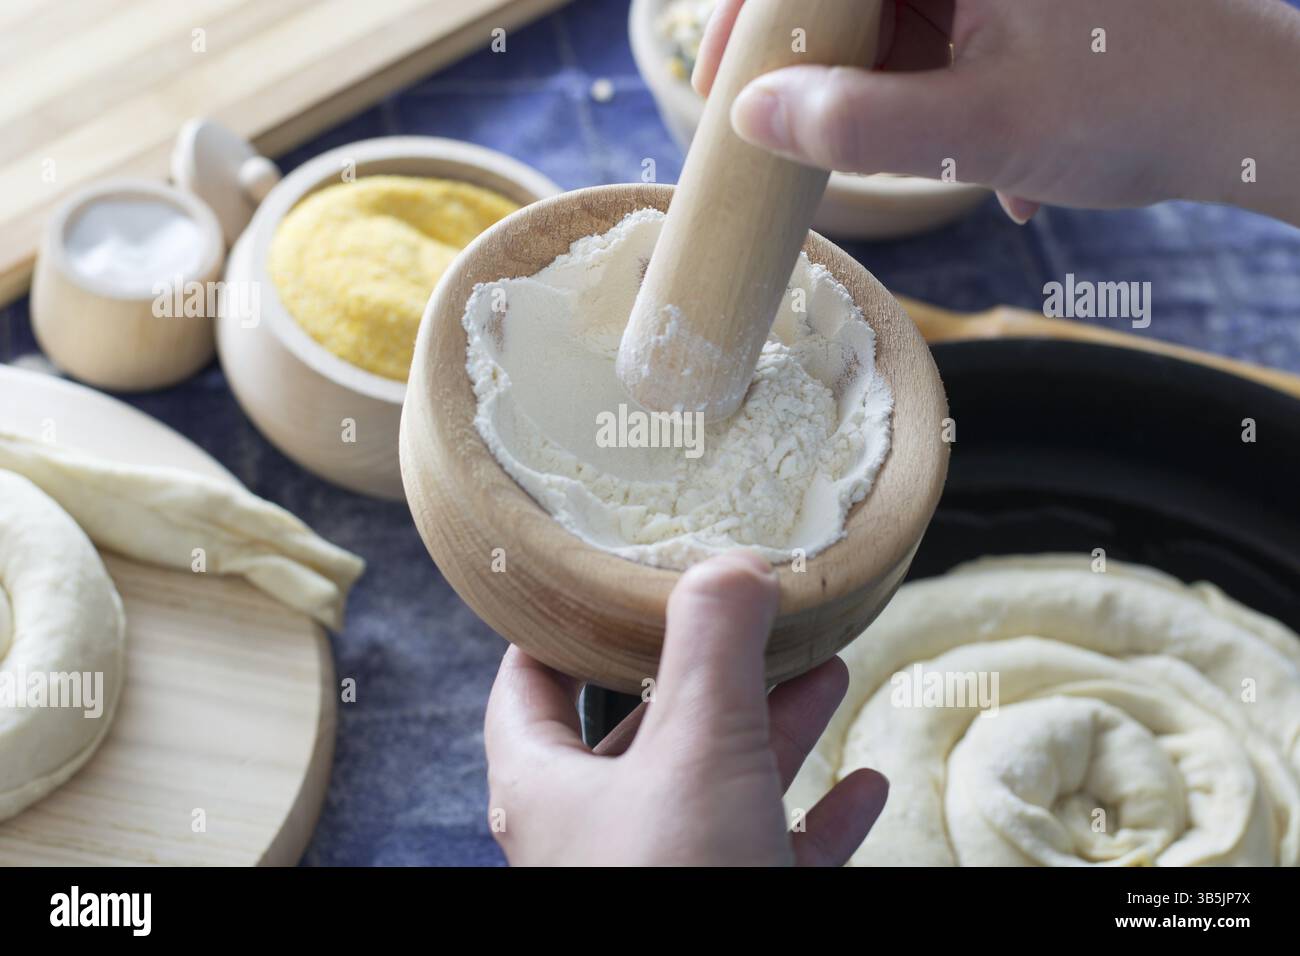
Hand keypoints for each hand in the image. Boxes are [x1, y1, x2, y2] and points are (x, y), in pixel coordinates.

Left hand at [483, 551, 887, 865]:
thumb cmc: (682, 885)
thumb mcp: (698, 748)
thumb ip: (712, 645)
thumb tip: (732, 561)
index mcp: (548, 787)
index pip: (528, 681)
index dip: (561, 622)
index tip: (609, 571)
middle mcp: (597, 832)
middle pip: (645, 726)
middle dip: (707, 668)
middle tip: (749, 614)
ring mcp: (664, 874)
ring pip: (717, 783)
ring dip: (775, 728)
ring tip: (826, 670)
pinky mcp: (728, 905)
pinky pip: (770, 852)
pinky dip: (817, 819)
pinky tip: (862, 789)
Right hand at [695, 0, 1299, 225]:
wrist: (1250, 113)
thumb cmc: (1137, 104)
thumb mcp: (980, 129)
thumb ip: (857, 126)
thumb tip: (754, 116)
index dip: (751, 18)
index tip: (719, 86)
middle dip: (811, 65)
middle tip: (778, 137)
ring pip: (890, 16)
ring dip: (877, 92)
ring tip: (891, 161)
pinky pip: (938, 33)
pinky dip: (931, 94)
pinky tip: (965, 154)